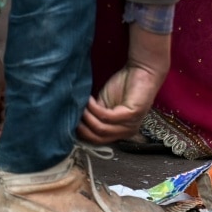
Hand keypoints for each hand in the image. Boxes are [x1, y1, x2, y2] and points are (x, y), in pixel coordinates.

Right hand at [76, 24, 169, 143]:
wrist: (141, 70)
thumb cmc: (123, 86)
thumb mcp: (104, 104)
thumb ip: (94, 115)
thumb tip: (74, 123)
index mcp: (120, 132)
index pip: (97, 141)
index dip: (82, 133)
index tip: (70, 121)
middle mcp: (127, 132)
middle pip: (98, 138)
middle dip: (82, 127)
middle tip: (72, 114)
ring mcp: (131, 124)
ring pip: (102, 129)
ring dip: (87, 117)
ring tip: (80, 105)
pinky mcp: (133, 114)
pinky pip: (108, 117)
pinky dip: (95, 109)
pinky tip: (89, 100)